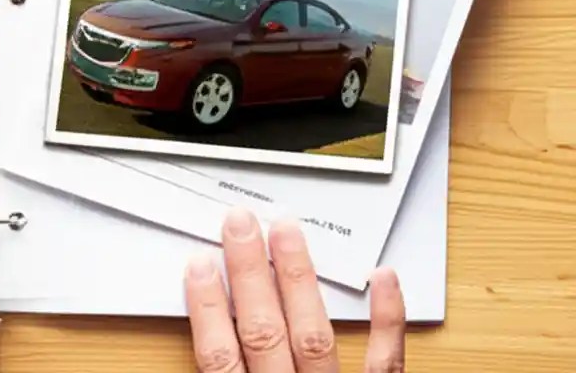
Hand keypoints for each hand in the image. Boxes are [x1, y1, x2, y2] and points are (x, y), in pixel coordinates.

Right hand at [185, 208, 405, 371]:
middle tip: (239, 226)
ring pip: (313, 335)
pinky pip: (385, 362)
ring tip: (286, 232)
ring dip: (298, 279)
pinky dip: (386, 319)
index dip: (207, 308)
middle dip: (249, 274)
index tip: (199, 265)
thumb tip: (198, 351)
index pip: (220, 357)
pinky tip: (382, 279)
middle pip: (263, 332)